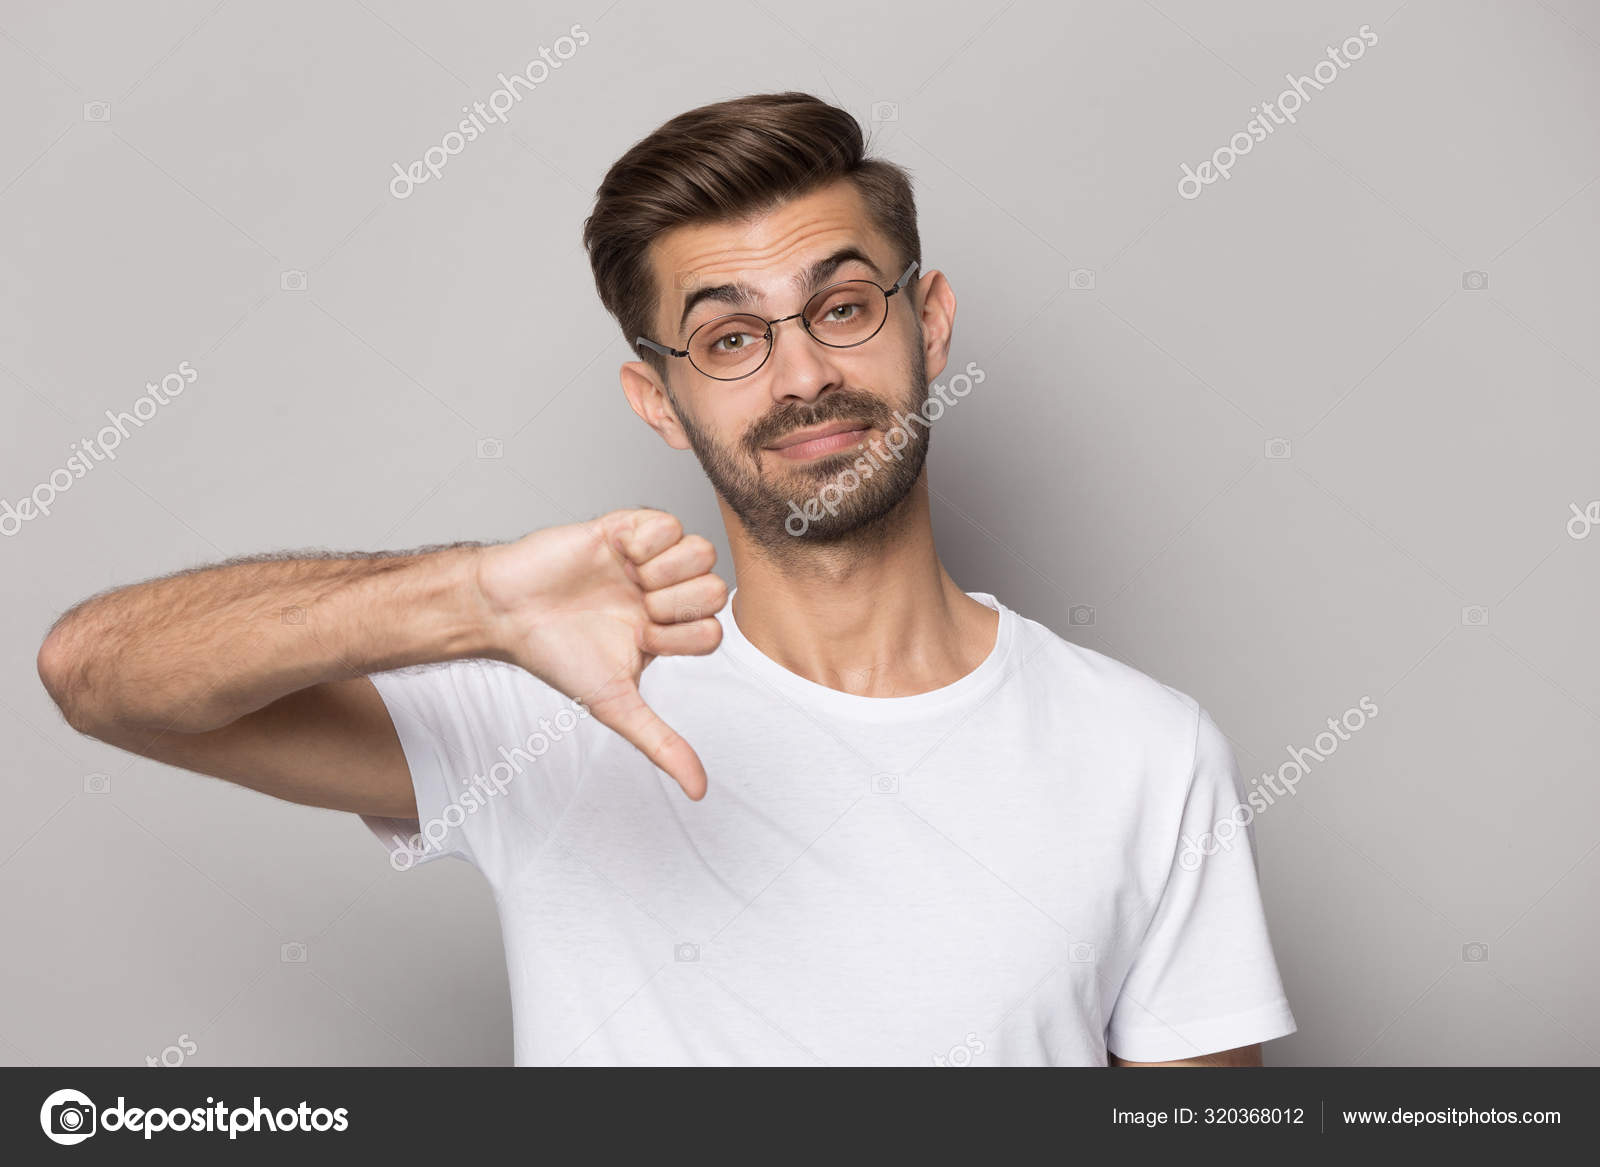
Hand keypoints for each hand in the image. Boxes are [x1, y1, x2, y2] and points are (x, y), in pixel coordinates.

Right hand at [475, 508, 726, 798]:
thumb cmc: (555, 656)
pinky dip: (647, 541)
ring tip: (630, 580)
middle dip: (678, 604)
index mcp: (666, 631)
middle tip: (638, 608)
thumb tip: (699, 792)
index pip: (713, 631)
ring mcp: (647, 561)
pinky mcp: (626, 528)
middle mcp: (662, 595)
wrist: (506, 610)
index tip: (642, 639)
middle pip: (717, 590)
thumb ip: (661, 743)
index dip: (682, 637)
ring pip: (701, 551)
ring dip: (666, 571)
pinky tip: (619, 555)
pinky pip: (668, 522)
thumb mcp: (614, 704)